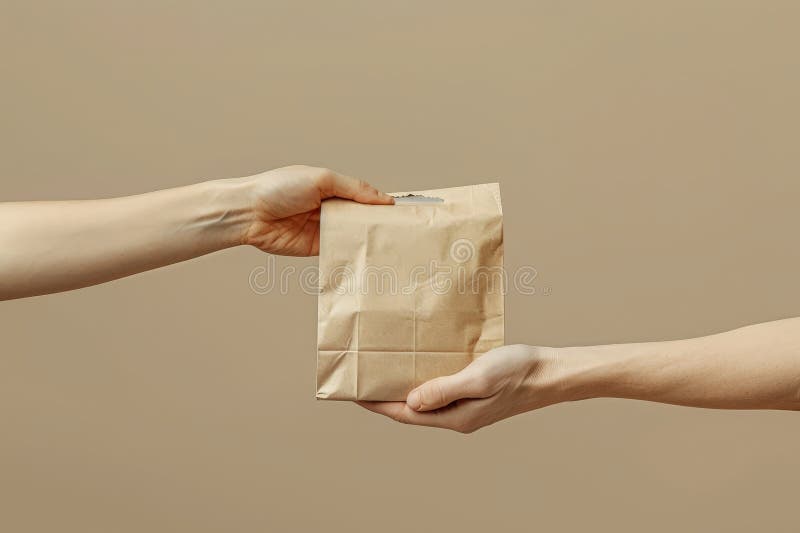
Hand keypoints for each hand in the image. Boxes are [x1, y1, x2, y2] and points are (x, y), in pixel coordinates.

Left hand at [240, 165, 393, 255]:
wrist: (249, 213)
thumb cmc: (279, 188)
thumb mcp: (321, 180)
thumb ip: (353, 188)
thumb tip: (383, 198)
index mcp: (332, 188)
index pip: (364, 196)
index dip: (382, 203)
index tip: (403, 212)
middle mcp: (329, 208)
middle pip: (361, 217)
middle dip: (378, 224)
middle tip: (402, 232)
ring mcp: (323, 229)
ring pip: (352, 235)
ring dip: (366, 239)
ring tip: (391, 246)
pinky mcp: (316, 248)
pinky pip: (338, 251)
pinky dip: (351, 253)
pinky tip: (367, 257)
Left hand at [358, 345, 566, 433]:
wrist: (551, 372)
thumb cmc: (517, 373)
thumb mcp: (478, 378)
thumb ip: (444, 390)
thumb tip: (410, 402)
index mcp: (455, 417)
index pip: (405, 414)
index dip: (378, 405)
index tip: (355, 394)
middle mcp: (457, 416)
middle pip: (412, 409)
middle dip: (387, 397)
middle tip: (365, 379)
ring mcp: (467, 407)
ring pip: (427, 399)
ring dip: (406, 387)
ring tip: (386, 370)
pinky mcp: (475, 394)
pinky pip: (442, 389)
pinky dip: (427, 378)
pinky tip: (422, 363)